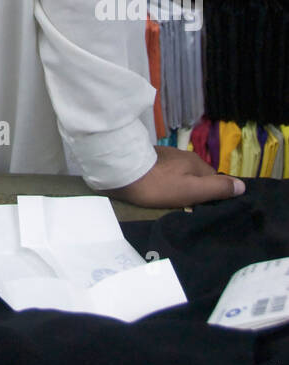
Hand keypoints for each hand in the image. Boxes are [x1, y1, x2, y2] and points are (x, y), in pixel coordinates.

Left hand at [104, 145, 244, 208]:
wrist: (122, 171)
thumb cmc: (159, 185)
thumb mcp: (192, 190)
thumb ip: (216, 188)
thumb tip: (242, 185)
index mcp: (195, 162)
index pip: (214, 179)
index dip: (213, 195)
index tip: (206, 209)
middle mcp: (183, 155)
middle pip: (197, 177)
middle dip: (196, 191)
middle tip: (188, 209)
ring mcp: (165, 156)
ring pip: (181, 175)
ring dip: (180, 187)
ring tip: (173, 204)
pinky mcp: (150, 160)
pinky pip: (166, 174)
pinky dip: (166, 183)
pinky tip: (159, 192)